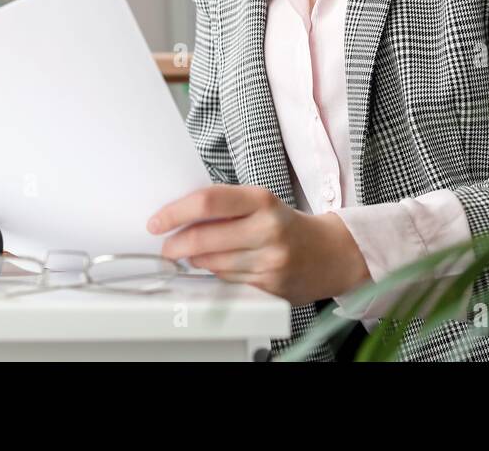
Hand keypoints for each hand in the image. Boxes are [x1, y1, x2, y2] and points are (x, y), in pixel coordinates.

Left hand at [146, 184, 370, 305]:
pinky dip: (215, 275)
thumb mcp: (261, 203)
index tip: (158, 221)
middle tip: (166, 245)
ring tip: (194, 254)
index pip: (208, 202)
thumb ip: (224, 206)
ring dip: (194, 260)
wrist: (330, 254)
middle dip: (175, 244)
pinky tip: (219, 266)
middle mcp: (268, 230)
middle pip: (203, 238)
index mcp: (263, 201)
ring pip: (211, 264)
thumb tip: (178, 216)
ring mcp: (269, 261)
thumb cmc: (288, 225)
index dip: (175, 212)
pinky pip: (226, 282)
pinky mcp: (269, 287)